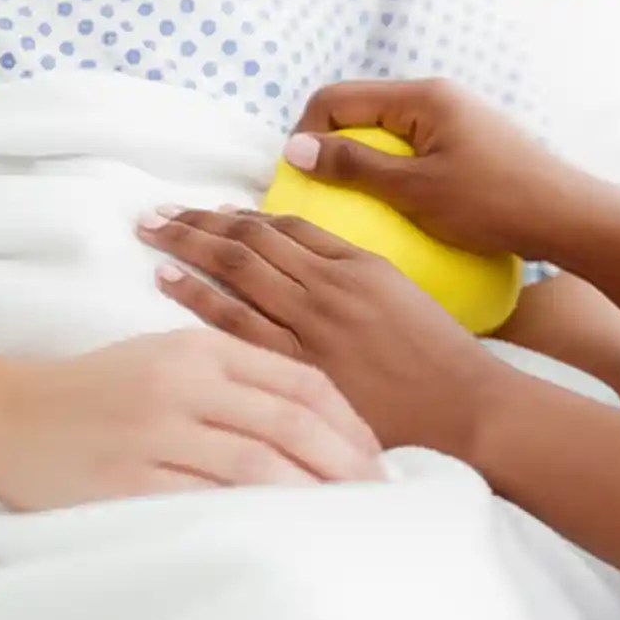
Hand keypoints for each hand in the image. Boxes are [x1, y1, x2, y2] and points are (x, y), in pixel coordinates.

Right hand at [0, 329, 381, 510]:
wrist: (8, 416)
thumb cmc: (103, 388)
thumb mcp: (173, 358)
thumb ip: (240, 374)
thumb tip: (318, 414)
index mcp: (203, 349)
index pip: (301, 380)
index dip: (349, 420)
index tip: (377, 454)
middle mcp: (185, 385)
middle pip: (291, 422)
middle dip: (347, 460)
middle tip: (380, 491)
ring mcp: (156, 433)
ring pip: (258, 462)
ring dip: (313, 491)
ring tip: (347, 513)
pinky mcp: (128, 480)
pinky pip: (209, 500)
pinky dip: (255, 513)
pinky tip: (286, 529)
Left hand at [138, 208, 510, 451]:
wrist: (468, 407)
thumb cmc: (443, 361)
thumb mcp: (404, 300)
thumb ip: (356, 280)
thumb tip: (308, 273)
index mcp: (360, 263)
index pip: (286, 225)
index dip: (239, 215)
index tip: (206, 213)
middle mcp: (332, 283)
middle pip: (251, 236)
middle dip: (198, 220)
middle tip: (157, 213)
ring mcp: (316, 322)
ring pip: (237, 266)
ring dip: (188, 244)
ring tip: (151, 232)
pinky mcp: (304, 363)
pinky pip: (238, 320)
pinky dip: (199, 295)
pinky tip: (167, 280)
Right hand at [281, 79, 619, 259]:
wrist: (568, 218)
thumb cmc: (495, 205)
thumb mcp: (416, 190)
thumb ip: (355, 168)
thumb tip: (296, 149)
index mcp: (422, 97)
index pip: (338, 99)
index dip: (308, 134)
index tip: (299, 180)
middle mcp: (438, 99)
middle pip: (363, 114)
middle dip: (336, 152)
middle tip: (324, 200)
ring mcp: (457, 122)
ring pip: (390, 138)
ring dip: (367, 169)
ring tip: (357, 212)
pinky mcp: (470, 147)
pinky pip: (417, 156)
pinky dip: (398, 179)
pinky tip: (398, 215)